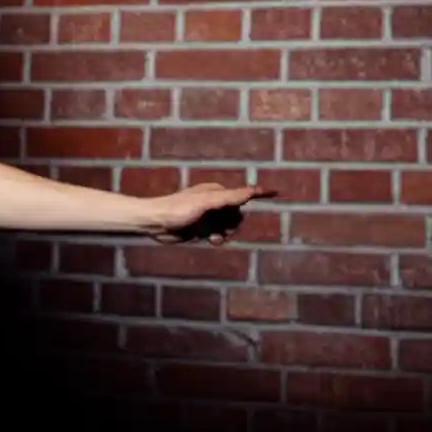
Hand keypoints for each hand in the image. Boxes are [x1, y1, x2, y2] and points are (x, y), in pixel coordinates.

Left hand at [143, 183, 276, 245]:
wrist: (154, 223)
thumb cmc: (178, 209)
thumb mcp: (206, 202)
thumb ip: (229, 197)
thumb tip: (252, 190)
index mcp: (217, 192)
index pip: (243, 193)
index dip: (259, 193)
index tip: (277, 192)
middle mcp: (214, 202)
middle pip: (237, 215)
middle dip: (233, 225)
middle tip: (222, 230)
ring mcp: (208, 216)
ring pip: (228, 227)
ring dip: (225, 234)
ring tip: (214, 238)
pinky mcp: (201, 228)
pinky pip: (218, 234)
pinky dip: (217, 238)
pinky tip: (209, 241)